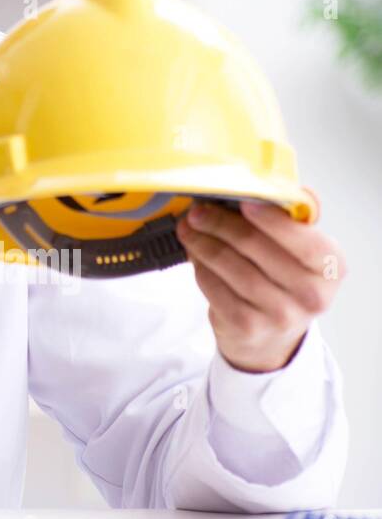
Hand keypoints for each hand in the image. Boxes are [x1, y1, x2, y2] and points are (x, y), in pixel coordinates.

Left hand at [177, 189, 346, 372]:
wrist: (271, 334)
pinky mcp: (248, 327)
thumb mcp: (297, 249)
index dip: (270, 219)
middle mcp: (312, 295)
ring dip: (202, 242)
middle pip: (255, 247)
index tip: (242, 200)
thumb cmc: (282, 277)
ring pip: (230, 266)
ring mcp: (281, 315)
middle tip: (198, 211)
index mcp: (330, 266)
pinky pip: (214, 287)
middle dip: (220, 223)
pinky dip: (199, 266)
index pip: (303, 240)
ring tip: (188, 228)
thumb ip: (288, 217)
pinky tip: (194, 253)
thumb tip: (266, 184)